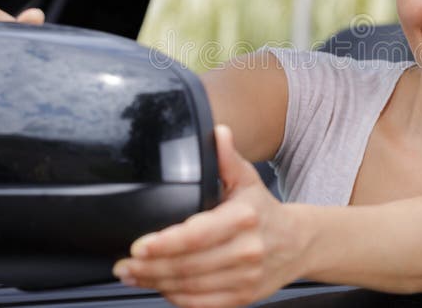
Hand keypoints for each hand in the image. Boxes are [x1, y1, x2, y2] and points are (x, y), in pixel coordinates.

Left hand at [113, 125, 305, 307]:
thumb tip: (217, 132)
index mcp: (243, 217)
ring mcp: (244, 278)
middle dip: (150, 267)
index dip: (166, 243)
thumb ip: (227, 158)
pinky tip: (159, 286)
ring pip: (190, 287)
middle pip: (188, 265)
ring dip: (156, 283)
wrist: (297, 244)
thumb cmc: (264, 210)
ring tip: (133, 274)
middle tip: (123, 264)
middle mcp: (246, 250)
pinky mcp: (242, 298)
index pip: (199, 235)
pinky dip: (175, 297)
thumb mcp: (248, 179)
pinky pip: (200, 303)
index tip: (139, 246)